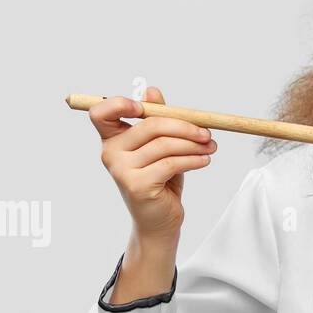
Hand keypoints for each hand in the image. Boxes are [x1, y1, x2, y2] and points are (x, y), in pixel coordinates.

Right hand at [90, 85, 216, 240]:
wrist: (159, 221)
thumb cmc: (159, 181)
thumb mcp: (159, 148)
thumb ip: (156, 120)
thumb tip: (152, 90)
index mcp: (111, 140)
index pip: (101, 112)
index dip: (120, 103)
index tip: (145, 107)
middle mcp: (111, 154)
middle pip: (149, 126)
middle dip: (183, 126)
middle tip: (206, 132)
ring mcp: (122, 171)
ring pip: (165, 145)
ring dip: (194, 144)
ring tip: (210, 146)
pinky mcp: (138, 186)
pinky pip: (172, 163)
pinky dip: (193, 159)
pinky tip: (205, 160)